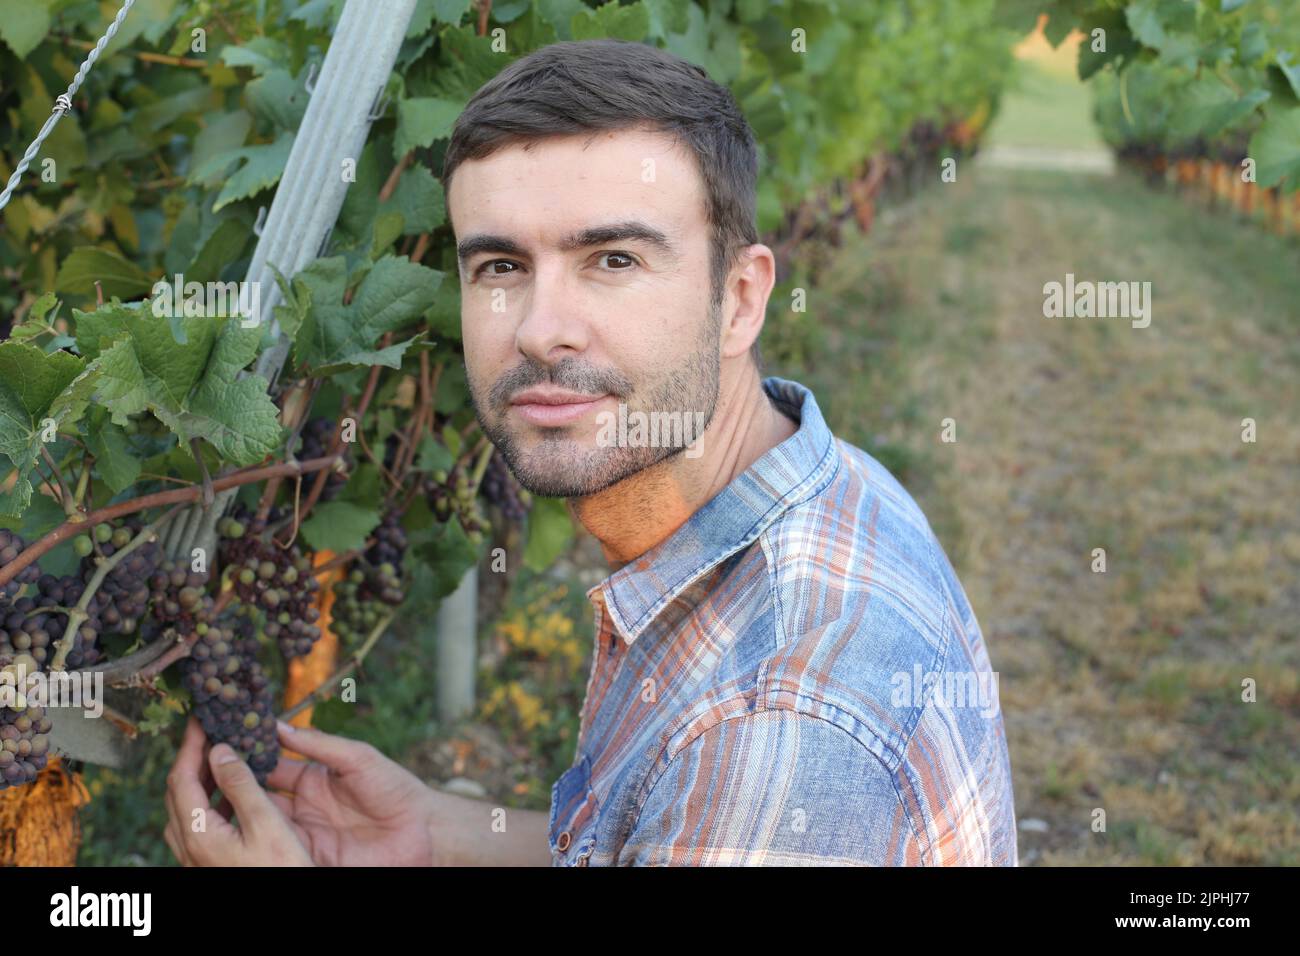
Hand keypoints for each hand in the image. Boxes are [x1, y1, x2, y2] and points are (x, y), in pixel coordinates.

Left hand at [163, 717, 313, 865]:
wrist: (287, 908)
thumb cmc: (280, 870)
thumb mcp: (266, 824)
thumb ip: (241, 785)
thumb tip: (219, 750)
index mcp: (197, 834)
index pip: (181, 778)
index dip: (189, 744)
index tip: (200, 719)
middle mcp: (188, 846)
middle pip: (177, 791)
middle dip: (192, 757)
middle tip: (210, 732)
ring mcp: (195, 856)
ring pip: (186, 807)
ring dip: (200, 777)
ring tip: (222, 755)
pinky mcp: (208, 861)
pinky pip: (197, 821)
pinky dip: (209, 797)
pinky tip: (232, 792)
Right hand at [165, 717, 438, 865]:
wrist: (424, 829)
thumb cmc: (397, 788)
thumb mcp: (357, 758)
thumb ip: (318, 745)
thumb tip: (278, 725)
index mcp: (310, 779)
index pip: (267, 765)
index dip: (243, 755)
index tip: (215, 740)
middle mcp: (299, 806)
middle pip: (253, 795)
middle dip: (228, 784)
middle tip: (197, 769)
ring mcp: (301, 833)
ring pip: (256, 823)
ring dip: (233, 813)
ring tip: (202, 800)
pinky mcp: (308, 857)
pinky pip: (275, 849)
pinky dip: (253, 842)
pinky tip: (232, 833)